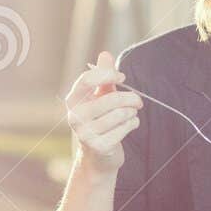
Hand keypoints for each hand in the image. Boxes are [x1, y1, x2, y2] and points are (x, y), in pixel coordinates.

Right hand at [66, 51, 141, 177]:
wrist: (98, 156)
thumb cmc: (100, 120)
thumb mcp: (100, 96)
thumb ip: (103, 76)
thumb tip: (105, 54)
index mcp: (73, 100)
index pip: (88, 80)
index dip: (107, 74)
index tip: (122, 77)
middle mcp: (75, 116)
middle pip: (111, 99)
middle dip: (131, 98)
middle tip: (138, 101)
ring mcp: (85, 133)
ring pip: (120, 114)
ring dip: (132, 112)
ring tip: (131, 114)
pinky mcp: (99, 146)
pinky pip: (125, 128)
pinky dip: (133, 124)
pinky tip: (130, 125)